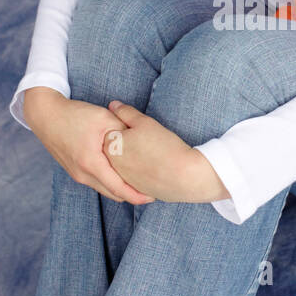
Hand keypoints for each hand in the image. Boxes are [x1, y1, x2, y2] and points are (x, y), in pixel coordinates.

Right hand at [22, 87, 155, 204]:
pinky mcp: (74, 171)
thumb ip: (125, 131)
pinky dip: (110, 182)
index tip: (153, 197)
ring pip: (104, 189)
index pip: (119, 189)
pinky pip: (96, 182)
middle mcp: (82, 174)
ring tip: (139, 182)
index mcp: (91, 163)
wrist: (45, 115)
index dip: (137, 196)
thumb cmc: (74, 114)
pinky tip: (121, 174)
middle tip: (151, 191)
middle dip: (132, 195)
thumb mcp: (104, 118)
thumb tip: (144, 141)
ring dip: (121, 188)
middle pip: (113, 194)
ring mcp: (77, 174)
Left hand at [102, 101, 230, 203]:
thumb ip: (126, 112)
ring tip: (153, 155)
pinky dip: (141, 172)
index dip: (127, 129)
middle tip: (149, 143)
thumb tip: (113, 105)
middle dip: (127, 145)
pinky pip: (133, 177)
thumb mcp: (145, 122)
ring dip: (133, 159)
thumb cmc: (164, 146)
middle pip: (116, 149)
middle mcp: (111, 165)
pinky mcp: (134, 190)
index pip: (111, 132)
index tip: (142, 132)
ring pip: (124, 164)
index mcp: (111, 145)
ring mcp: (122, 180)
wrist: (184, 176)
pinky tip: (155, 168)